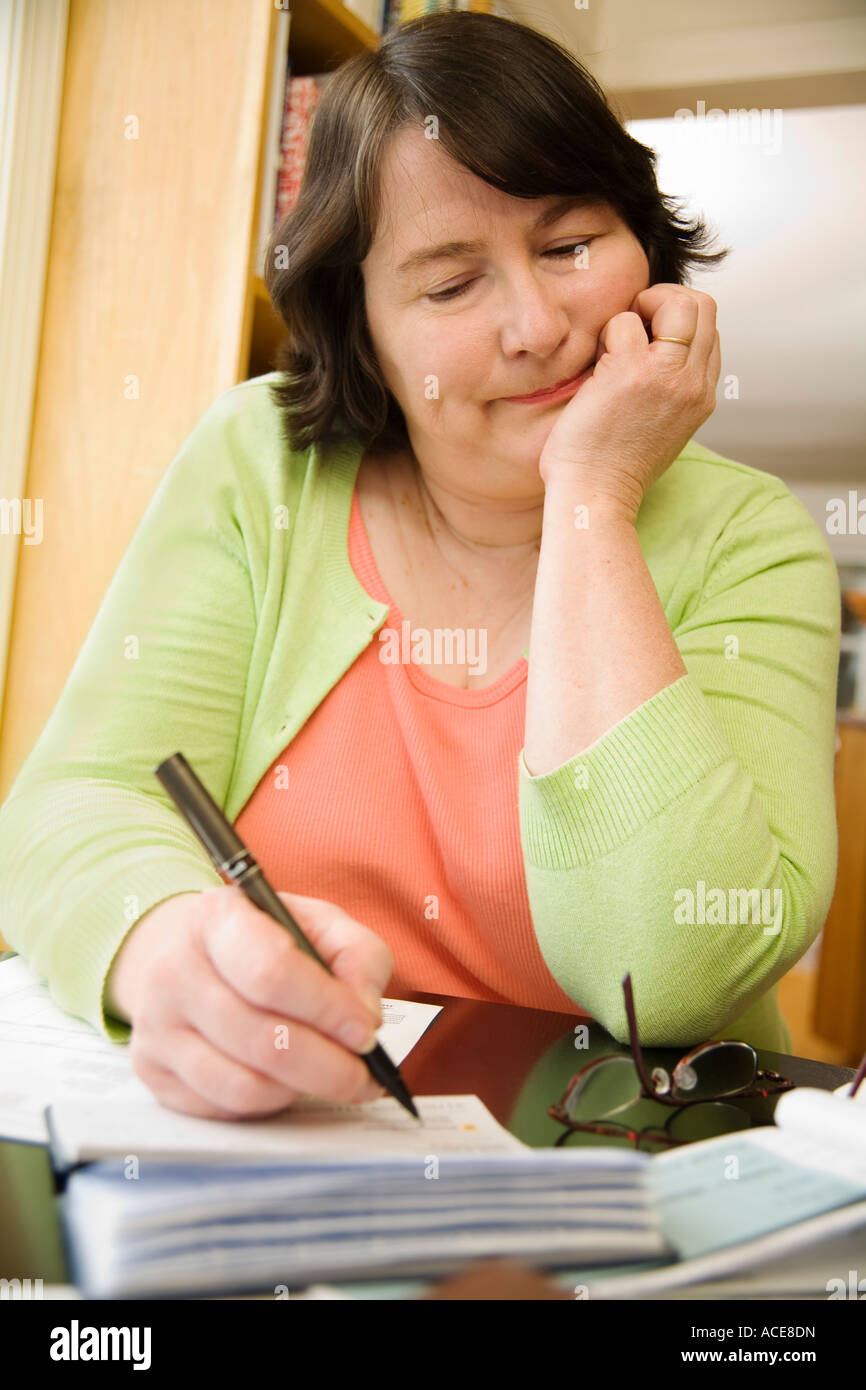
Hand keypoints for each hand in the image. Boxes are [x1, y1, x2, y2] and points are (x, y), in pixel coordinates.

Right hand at [105, 885, 393, 1118]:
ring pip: (245, 1085)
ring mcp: (156, 1025)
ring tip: (328, 1075)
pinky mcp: (152, 1070)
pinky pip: (224, 1108)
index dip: (328, 1009)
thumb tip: (365, 1017)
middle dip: (330, 1066)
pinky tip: (288, 1081)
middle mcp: (174, 970)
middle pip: (262, 1040)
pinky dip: (270, 1103)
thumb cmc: (263, 940)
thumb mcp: (319, 923)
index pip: (272, 973)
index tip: (365, 1031)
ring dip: (303, 1089)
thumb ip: (357, 957)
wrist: (185, 950)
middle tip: (364, 1074)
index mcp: (217, 918)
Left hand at [538, 285, 721, 521]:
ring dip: (639, 311)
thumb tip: (653, 351)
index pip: (710, 331)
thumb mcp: (663, 426)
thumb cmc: (614, 468)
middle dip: (665, 301)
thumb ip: (671, 389)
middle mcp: (694, 383)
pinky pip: (624, 321)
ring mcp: (667, 375)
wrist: (597, 497)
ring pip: (678, 302)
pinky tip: (596, 368)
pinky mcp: (631, 371)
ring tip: (615, 347)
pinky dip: (606, 334)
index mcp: (702, 396)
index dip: (677, 323)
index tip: (646, 340)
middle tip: (633, 328)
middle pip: (703, 306)